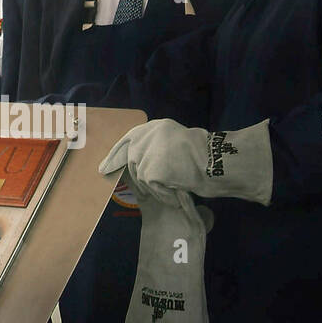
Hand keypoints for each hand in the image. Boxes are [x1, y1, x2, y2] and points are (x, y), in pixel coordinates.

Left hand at [99, 118, 272, 204]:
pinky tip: (178, 193)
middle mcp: (148, 136)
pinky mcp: (149, 170)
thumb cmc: (205, 157)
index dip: (115, 155)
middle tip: (121, 177)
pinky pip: (152, 189)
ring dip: (155, 187)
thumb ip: (157, 148)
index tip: (104, 167)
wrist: (217, 162)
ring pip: (141, 177)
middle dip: (129, 172)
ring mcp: (147, 153)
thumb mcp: (177, 144)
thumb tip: (136, 161)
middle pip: (131, 160)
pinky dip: (164, 195)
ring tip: (176, 184)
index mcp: (155, 127)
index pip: (128, 140)